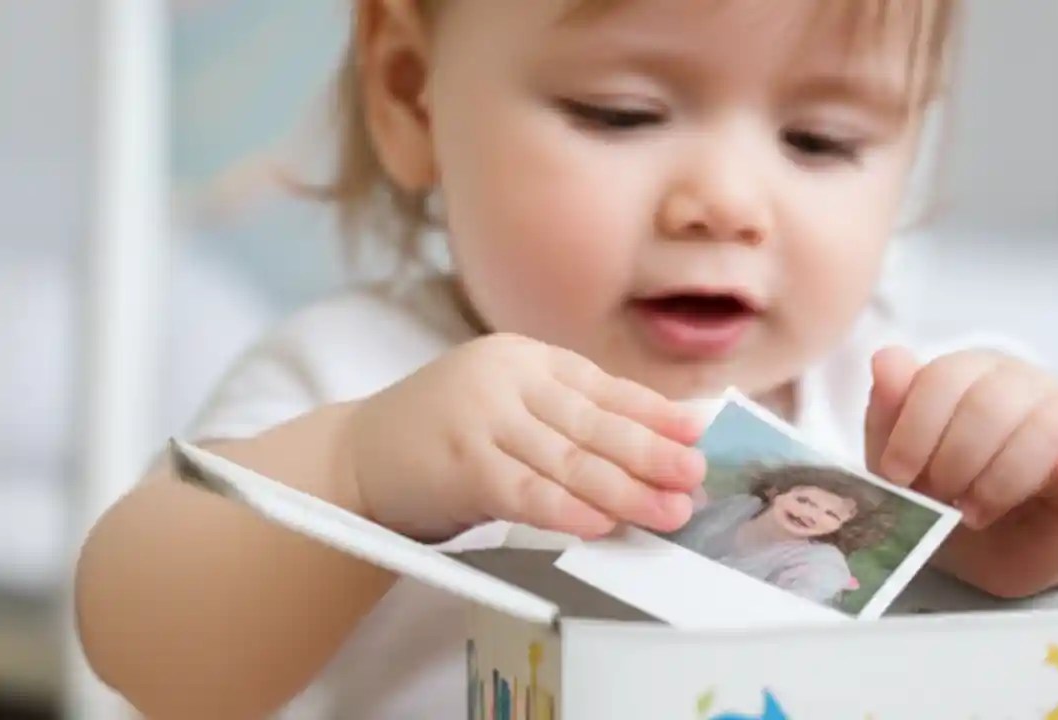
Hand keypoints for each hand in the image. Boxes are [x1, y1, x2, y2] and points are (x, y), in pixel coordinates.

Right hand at [344, 333, 705, 542]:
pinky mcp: (460, 464)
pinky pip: (525, 491)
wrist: (359, 454)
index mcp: (526, 358)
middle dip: (652, 454)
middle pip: (594, 423)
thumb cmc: (447, 433)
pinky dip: (566, 509)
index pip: (604, 387)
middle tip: (694, 478)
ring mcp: (481, 419)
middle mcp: (506, 379)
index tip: (699, 435)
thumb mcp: (507, 404)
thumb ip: (566, 417)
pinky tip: (601, 523)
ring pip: (567, 459)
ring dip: (624, 490)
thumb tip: (651, 446)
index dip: (655, 413)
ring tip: (667, 511)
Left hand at [864, 346, 1057, 597]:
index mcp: (967, 374)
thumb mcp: (901, 464)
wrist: (997, 551)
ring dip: (1000, 479)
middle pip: (990, 401)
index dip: (915, 431)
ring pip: (1043, 425)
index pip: (942, 378)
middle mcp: (1021, 383)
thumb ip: (888, 413)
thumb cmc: (946, 498)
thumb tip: (886, 358)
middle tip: (942, 499)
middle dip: (954, 460)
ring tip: (975, 513)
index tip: (898, 475)